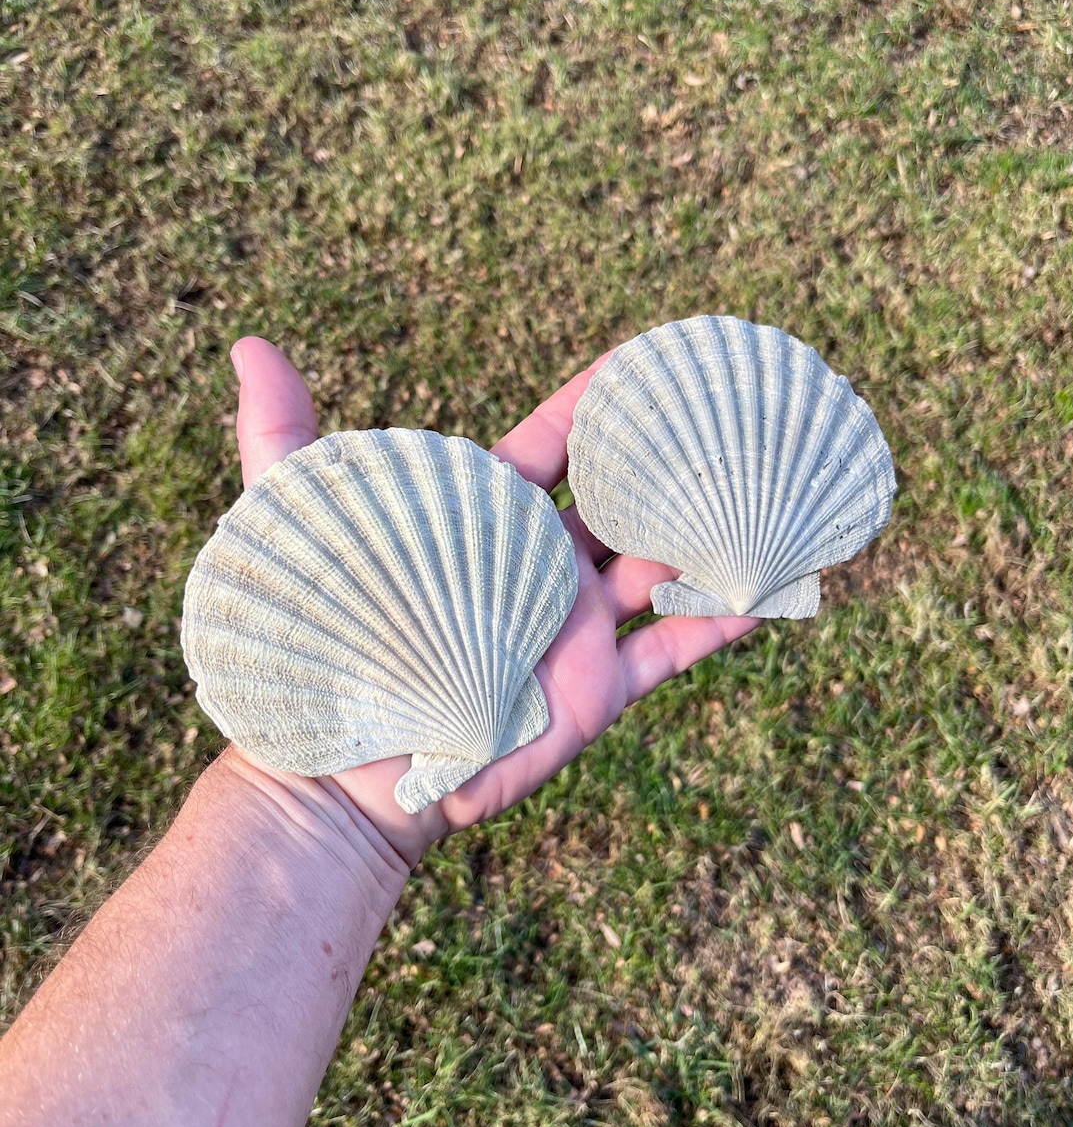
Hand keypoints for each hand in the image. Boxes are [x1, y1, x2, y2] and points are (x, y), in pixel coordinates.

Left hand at [227, 336, 758, 866]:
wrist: (345, 780)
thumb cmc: (320, 653)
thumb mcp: (300, 535)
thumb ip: (284, 442)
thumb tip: (249, 346)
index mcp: (484, 524)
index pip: (556, 445)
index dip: (600, 402)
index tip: (651, 360)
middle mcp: (537, 569)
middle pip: (624, 500)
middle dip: (675, 460)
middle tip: (731, 413)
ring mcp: (573, 630)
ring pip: (662, 567)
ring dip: (712, 530)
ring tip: (770, 490)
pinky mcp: (595, 692)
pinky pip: (673, 650)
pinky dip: (719, 621)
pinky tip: (767, 588)